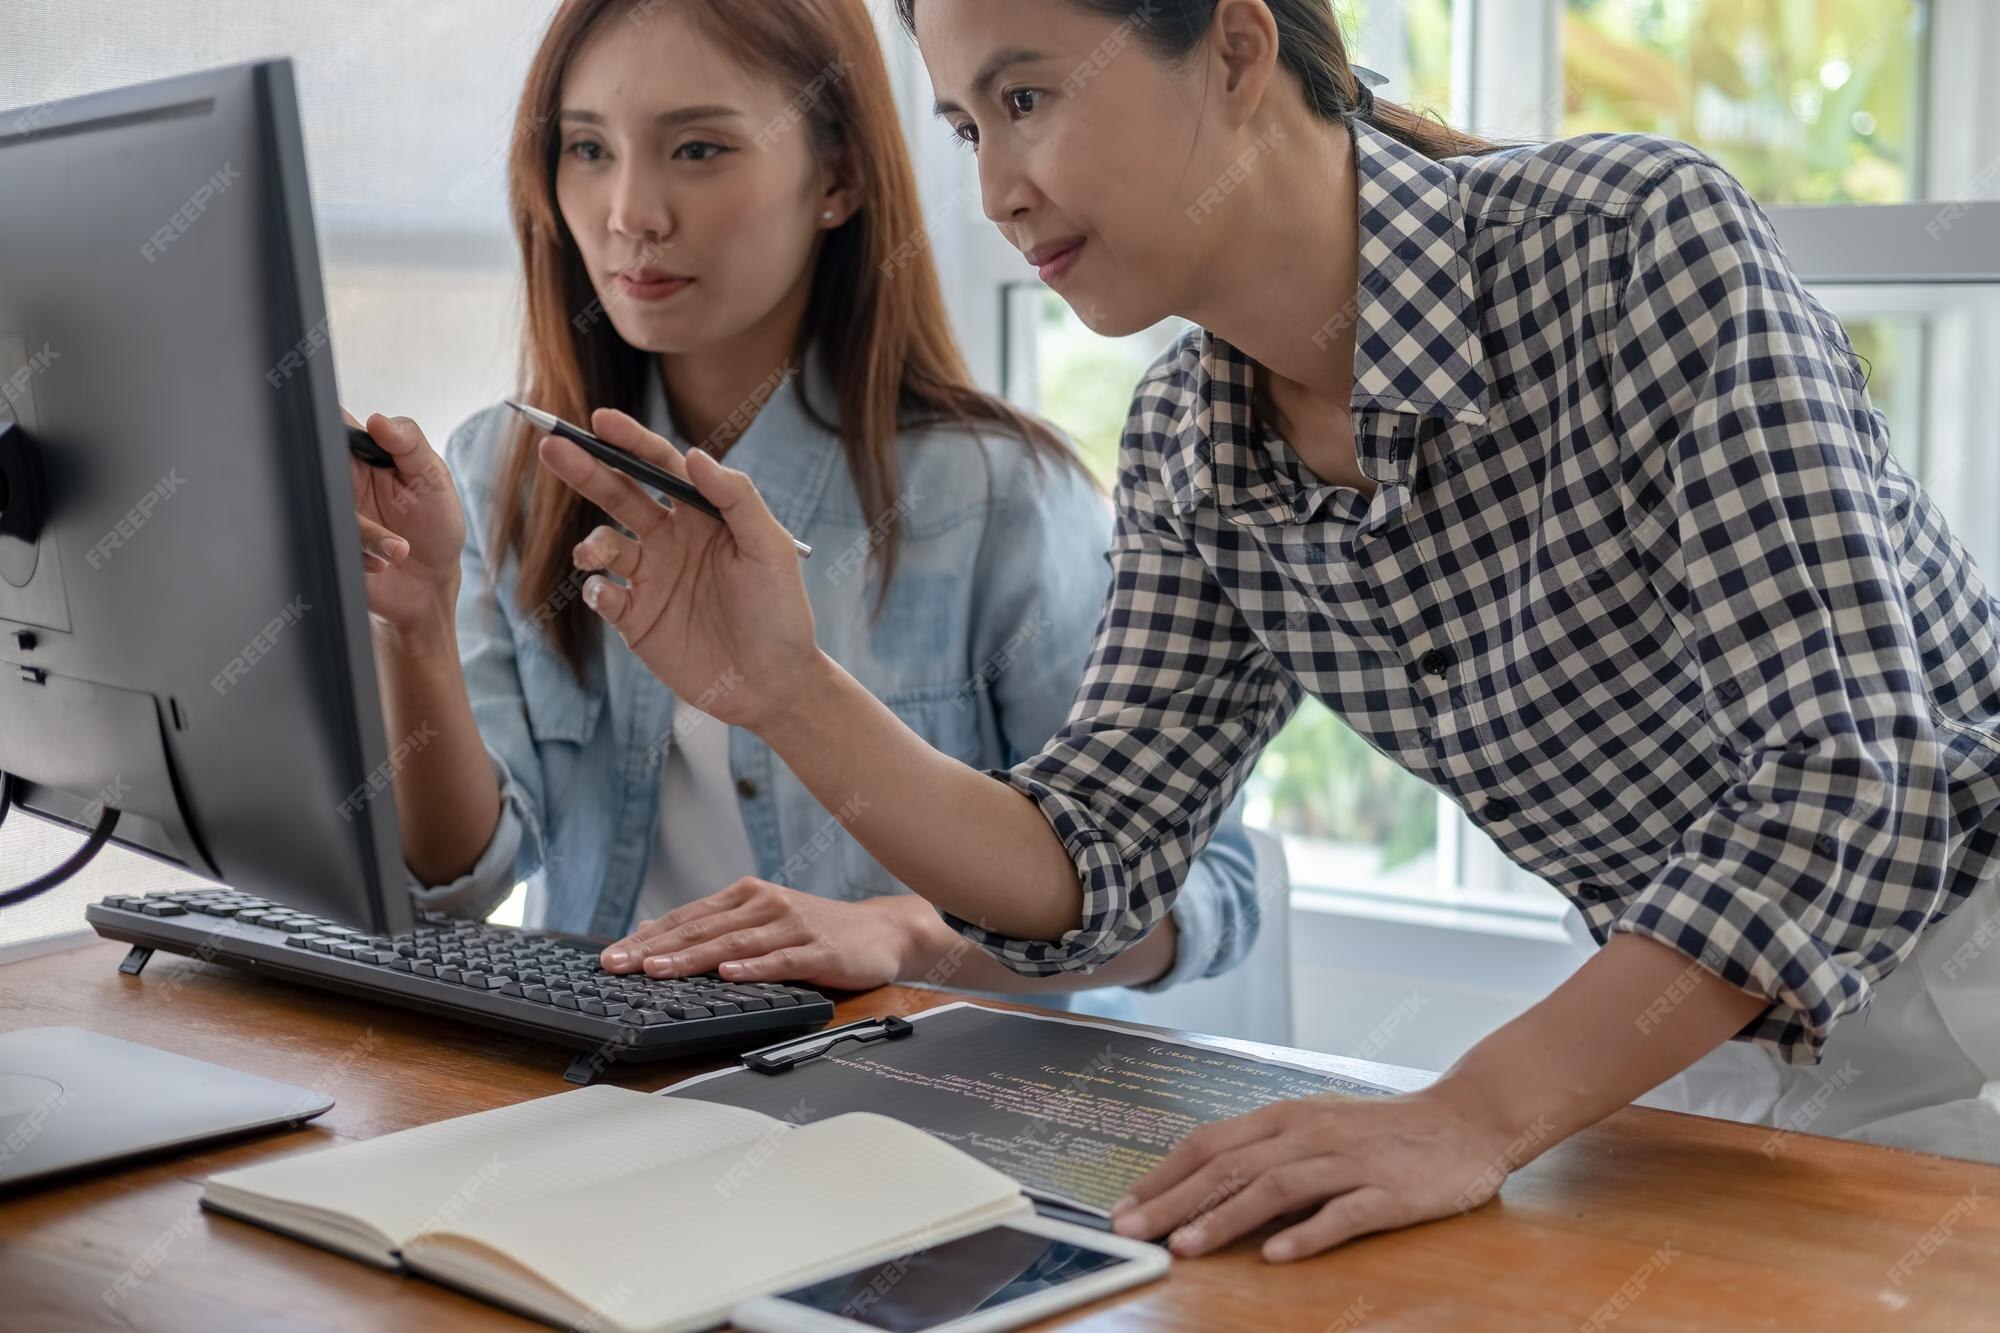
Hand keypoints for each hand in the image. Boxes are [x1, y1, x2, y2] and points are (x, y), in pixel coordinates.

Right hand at [345, 408, 465, 640]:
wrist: (428, 586)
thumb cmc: (435, 526)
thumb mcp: (434, 479)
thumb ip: (412, 444)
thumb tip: (379, 420)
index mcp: (362, 454)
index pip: (333, 424)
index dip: (332, 426)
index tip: (354, 447)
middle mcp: (339, 480)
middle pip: (316, 465)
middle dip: (343, 486)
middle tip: (366, 499)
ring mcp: (330, 512)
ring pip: (326, 509)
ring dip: (368, 534)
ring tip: (400, 549)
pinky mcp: (326, 544)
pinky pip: (329, 542)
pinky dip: (363, 556)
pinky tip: (383, 564)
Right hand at [537, 409, 822, 732]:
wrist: (774, 686)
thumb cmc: (782, 613)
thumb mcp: (772, 550)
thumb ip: (737, 499)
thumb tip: (694, 456)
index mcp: (704, 516)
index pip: (660, 467)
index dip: (629, 442)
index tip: (599, 421)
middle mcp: (673, 541)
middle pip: (620, 494)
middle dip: (586, 469)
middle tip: (553, 447)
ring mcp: (652, 580)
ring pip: (604, 544)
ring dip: (592, 543)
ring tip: (595, 554)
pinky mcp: (637, 621)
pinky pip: (602, 595)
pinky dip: (596, 589)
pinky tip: (607, 593)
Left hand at [597, 878, 913, 990]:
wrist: (882, 932)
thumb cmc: (815, 930)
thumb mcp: (760, 920)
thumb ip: (712, 927)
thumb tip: (651, 934)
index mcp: (747, 896)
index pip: (687, 916)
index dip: (647, 937)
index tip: (611, 957)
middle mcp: (765, 904)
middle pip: (702, 929)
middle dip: (656, 948)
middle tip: (618, 965)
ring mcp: (793, 926)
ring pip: (734, 944)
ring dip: (693, 958)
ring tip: (659, 970)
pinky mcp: (819, 950)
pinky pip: (782, 960)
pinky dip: (754, 967)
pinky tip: (729, 975)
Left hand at [1108, 1086, 1524, 1262]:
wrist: (1465, 1120)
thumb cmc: (1380, 1131)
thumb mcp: (1314, 1128)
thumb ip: (1265, 1153)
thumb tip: (1202, 1188)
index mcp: (1285, 1117)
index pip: (1209, 1143)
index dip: (1163, 1176)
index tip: (1124, 1206)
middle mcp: (1309, 1134)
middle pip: (1229, 1166)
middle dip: (1173, 1200)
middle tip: (1131, 1230)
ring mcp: (1349, 1162)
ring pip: (1275, 1189)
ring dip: (1225, 1219)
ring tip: (1186, 1247)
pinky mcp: (1389, 1193)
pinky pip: (1343, 1214)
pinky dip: (1307, 1235)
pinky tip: (1277, 1256)